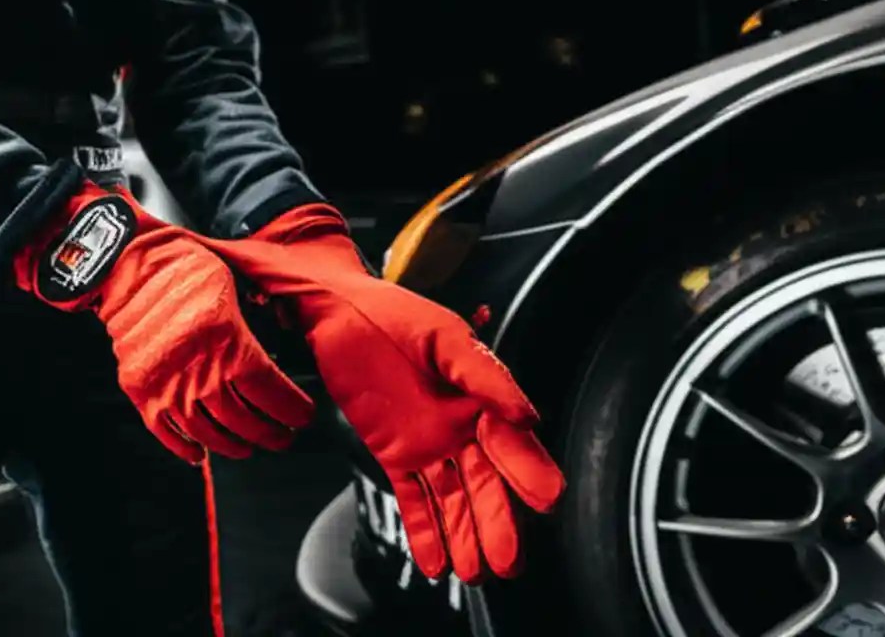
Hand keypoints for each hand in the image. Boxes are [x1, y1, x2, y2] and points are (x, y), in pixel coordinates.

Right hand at [13, 181, 313, 462]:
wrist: (129, 266)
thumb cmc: (188, 270)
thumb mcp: (237, 285)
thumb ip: (261, 319)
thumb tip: (287, 339)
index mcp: (228, 340)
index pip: (270, 392)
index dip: (291, 410)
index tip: (303, 417)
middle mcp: (198, 368)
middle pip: (244, 419)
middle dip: (270, 432)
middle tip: (284, 436)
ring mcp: (166, 384)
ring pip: (209, 432)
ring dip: (234, 445)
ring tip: (250, 446)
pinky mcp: (140, 390)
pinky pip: (166, 432)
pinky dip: (185, 448)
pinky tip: (202, 454)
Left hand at [196, 204, 565, 581]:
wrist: (337, 314)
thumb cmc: (393, 315)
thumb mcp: (443, 338)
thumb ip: (484, 375)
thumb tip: (525, 414)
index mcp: (480, 396)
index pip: (511, 444)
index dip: (528, 473)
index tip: (547, 501)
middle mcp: (460, 426)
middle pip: (485, 484)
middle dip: (498, 522)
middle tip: (508, 559)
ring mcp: (428, 444)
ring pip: (452, 500)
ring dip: (464, 535)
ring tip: (475, 571)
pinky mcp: (394, 455)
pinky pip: (413, 500)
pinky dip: (424, 531)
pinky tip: (435, 562)